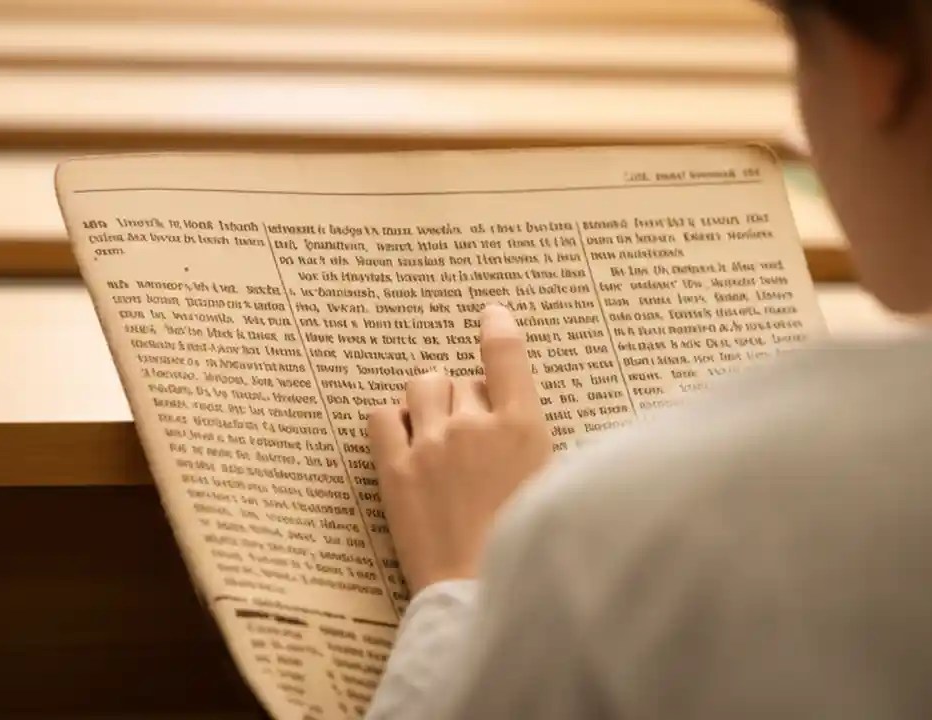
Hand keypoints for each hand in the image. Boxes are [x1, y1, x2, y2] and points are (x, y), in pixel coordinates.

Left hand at [368, 304, 552, 593]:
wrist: (478, 593)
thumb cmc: (524, 547)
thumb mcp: (551, 486)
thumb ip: (530, 443)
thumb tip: (511, 424)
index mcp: (522, 427)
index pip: (506, 355)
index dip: (498, 328)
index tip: (492, 315)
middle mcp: (475, 426)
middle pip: (463, 380)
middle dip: (467, 398)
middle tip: (470, 435)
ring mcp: (431, 444)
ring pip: (422, 384)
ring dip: (429, 399)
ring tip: (433, 429)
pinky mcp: (394, 469)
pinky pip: (380, 416)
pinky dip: (391, 420)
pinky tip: (401, 440)